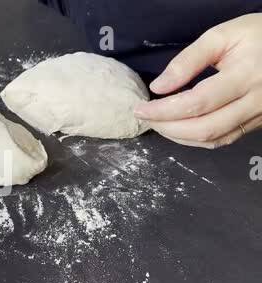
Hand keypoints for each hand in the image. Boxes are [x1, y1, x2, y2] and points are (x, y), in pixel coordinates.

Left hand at [134, 14, 261, 148]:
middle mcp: (255, 101)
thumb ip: (187, 61)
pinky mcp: (256, 123)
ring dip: (179, 137)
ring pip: (213, 139)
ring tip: (158, 123)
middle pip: (204, 128)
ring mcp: (257, 116)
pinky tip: (179, 129)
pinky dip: (196, 139)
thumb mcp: (221, 36)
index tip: (140, 108)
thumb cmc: (257, 35)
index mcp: (246, 76)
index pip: (197, 103)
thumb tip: (158, 87)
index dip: (164, 110)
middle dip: (168, 127)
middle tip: (145, 118)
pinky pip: (223, 139)